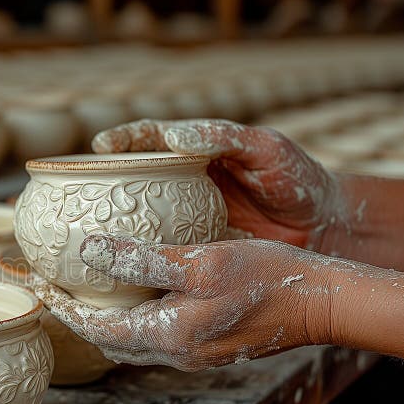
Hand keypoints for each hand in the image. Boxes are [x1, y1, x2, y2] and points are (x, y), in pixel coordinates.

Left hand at [33, 234, 403, 369]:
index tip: (34, 283)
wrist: (322, 302)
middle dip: (74, 313)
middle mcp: (174, 351)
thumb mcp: (201, 261)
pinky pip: (153, 333)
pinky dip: (130, 315)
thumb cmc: (267, 277)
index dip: (61, 305)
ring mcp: (192, 352)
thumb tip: (89, 250)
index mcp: (167, 334)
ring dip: (101, 316)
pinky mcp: (207, 344)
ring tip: (80, 289)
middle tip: (49, 286)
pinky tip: (132, 292)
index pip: (94, 326)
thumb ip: (143, 259)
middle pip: (106, 338)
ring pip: (129, 338)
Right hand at [92, 119, 344, 248]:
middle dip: (100, 185)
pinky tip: (118, 267)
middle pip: (130, 182)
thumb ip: (223, 137)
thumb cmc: (298, 180)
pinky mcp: (195, 252)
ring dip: (111, 228)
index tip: (101, 146)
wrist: (325, 228)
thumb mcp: (265, 148)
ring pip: (137, 222)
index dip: (121, 141)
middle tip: (78, 192)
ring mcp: (185, 221)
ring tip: (84, 233)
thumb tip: (174, 138)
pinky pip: (159, 253)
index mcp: (194, 156)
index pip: (147, 141)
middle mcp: (182, 189)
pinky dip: (137, 258)